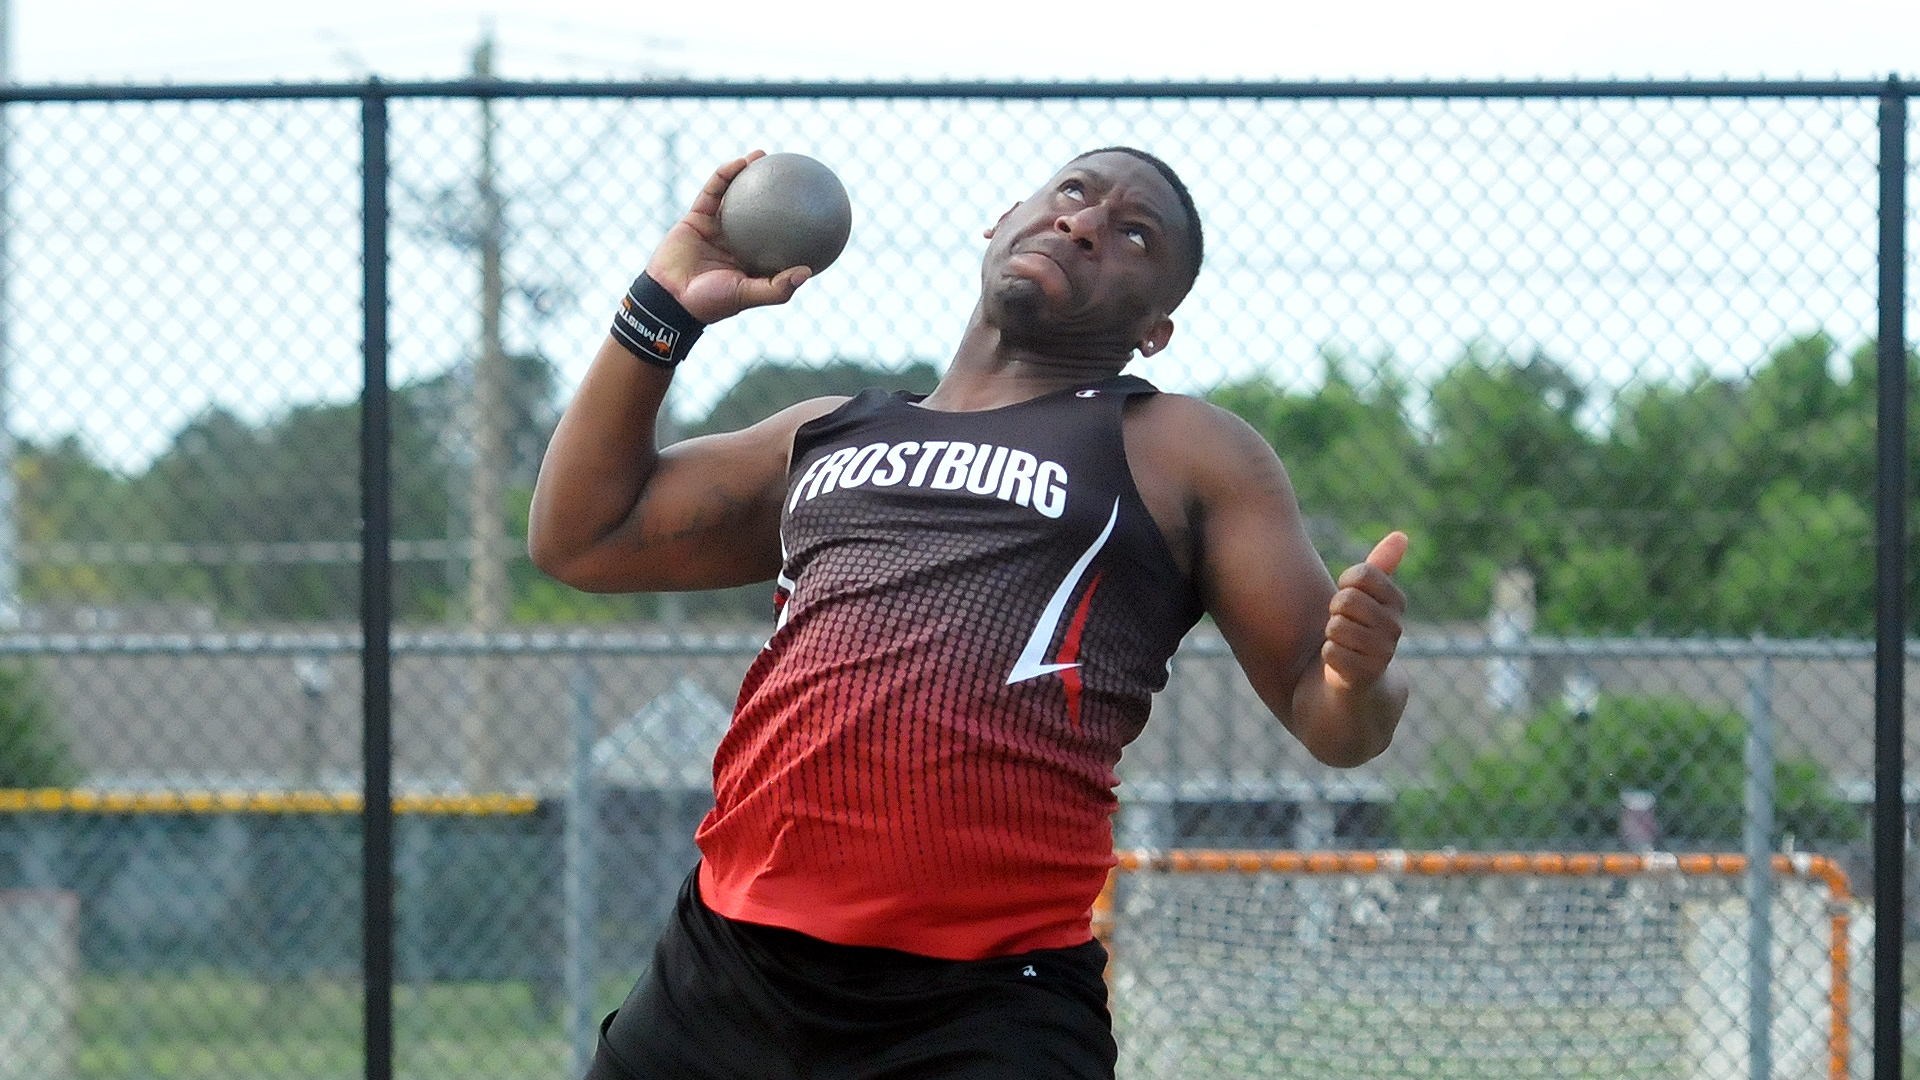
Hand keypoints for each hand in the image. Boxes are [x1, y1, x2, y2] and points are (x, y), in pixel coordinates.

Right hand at [644, 151, 811, 323]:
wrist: (670, 297)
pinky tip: (739, 163)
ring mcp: (717, 227)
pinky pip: (713, 192)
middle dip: (774, 190)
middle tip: (792, 172)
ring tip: (763, 155)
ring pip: (735, 195)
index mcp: (752, 259)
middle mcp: (737, 241)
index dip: (794, 222)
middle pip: (759, 210)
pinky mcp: (697, 217)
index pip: (778, 238)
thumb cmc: (711, 302)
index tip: (812, 206)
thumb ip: (776, 287)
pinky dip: (725, 176)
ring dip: (747, 173)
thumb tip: (808, 272)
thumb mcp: (748, 295)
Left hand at [1322, 531, 1407, 692]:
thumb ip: (1379, 568)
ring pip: (1336, 626)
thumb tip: (1402, 535)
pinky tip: (1339, 666)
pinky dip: (1328, 657)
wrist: (1357, 687)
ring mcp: (1383, 653)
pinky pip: (1331, 652)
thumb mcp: (1367, 599)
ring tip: (1342, 646)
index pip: (1362, 574)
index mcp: (1396, 602)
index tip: (1347, 601)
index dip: (1345, 585)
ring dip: (1330, 637)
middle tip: (1342, 627)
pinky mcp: (1366, 676)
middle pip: (1346, 600)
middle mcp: (1395, 627)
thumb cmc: (1358, 635)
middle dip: (1334, 613)